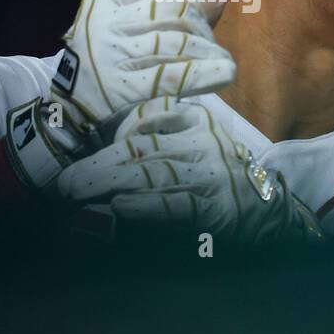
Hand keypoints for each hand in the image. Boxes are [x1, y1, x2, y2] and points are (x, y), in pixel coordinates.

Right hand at [5, 0, 235, 191]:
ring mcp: (112, 57)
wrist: (65, 113)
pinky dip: (202, 75)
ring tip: (222, 60)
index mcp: (106, 3)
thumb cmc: (102, 66)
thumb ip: (173, 11)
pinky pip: (170, 77)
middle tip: (212, 44)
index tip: (196, 9)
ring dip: (207, 51)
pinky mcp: (121, 90)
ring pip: (173, 43)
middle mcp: (107, 24)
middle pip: (171, 12)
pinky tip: (223, 74)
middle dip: (201, 26)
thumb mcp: (125, 30)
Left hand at [56, 98, 324, 245]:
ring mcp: (212, 175)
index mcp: (195, 121)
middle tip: (63, 184)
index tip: (82, 149)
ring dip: (109, 185)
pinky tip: (120, 207)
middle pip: (141, 148)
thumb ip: (148, 148)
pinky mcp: (218, 209)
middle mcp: (205, 142)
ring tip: (77, 194)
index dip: (110, 133)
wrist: (271, 217)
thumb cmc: (216, 183)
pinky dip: (146, 207)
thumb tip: (94, 162)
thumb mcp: (187, 152)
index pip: (145, 117)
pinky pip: (176, 205)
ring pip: (153, 174)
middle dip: (97, 166)